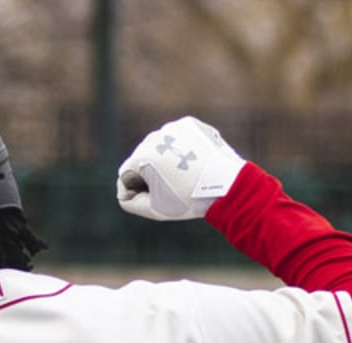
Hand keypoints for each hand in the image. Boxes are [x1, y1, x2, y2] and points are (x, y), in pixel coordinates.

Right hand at [117, 116, 246, 220]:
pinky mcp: (188, 124)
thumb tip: (124, 189)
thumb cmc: (188, 200)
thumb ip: (129, 201)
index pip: (126, 174)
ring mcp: (172, 128)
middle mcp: (154, 137)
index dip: (139, 190)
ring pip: (161, 146)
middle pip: (143, 157)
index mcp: (141, 157)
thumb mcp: (155, 209)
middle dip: (153, 172)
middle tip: (175, 187)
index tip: (160, 198)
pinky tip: (194, 161)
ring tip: (186, 175)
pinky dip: (183, 149)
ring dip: (167, 159)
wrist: (227, 186)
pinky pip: (178, 137)